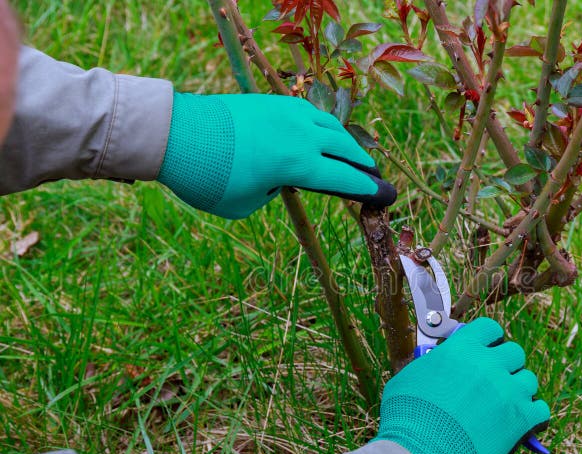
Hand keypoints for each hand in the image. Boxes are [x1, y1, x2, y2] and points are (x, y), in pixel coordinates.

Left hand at [156, 92, 395, 218]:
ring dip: (344, 143)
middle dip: (363, 165)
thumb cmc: (208, 178)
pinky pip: (309, 113)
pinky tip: (320, 133)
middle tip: (374, 177)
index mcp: (298, 164)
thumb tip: (278, 177)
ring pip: (329, 126)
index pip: (346, 179)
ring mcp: (287, 113)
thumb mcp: (246, 203)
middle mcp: (300, 134)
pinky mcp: (272, 102)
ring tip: (351, 155)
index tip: (386, 197)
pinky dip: (322, 127)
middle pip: (345, 149)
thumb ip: (272, 191)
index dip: (369, 191)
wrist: (174, 133)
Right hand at [374, 317, 549, 453]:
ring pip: (529, 380)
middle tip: (495, 380)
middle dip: (506, 365)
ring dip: (518, 390)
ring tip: (504, 404)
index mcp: (462, 349)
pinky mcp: (519, 420)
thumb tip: (438, 362)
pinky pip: (540, 409)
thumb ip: (432, 364)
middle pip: (514, 353)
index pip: (489, 328)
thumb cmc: (406, 419)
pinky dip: (531, 415)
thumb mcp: (410, 377)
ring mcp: (507, 392)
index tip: (487, 348)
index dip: (490, 339)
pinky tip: (518, 421)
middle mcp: (488, 365)